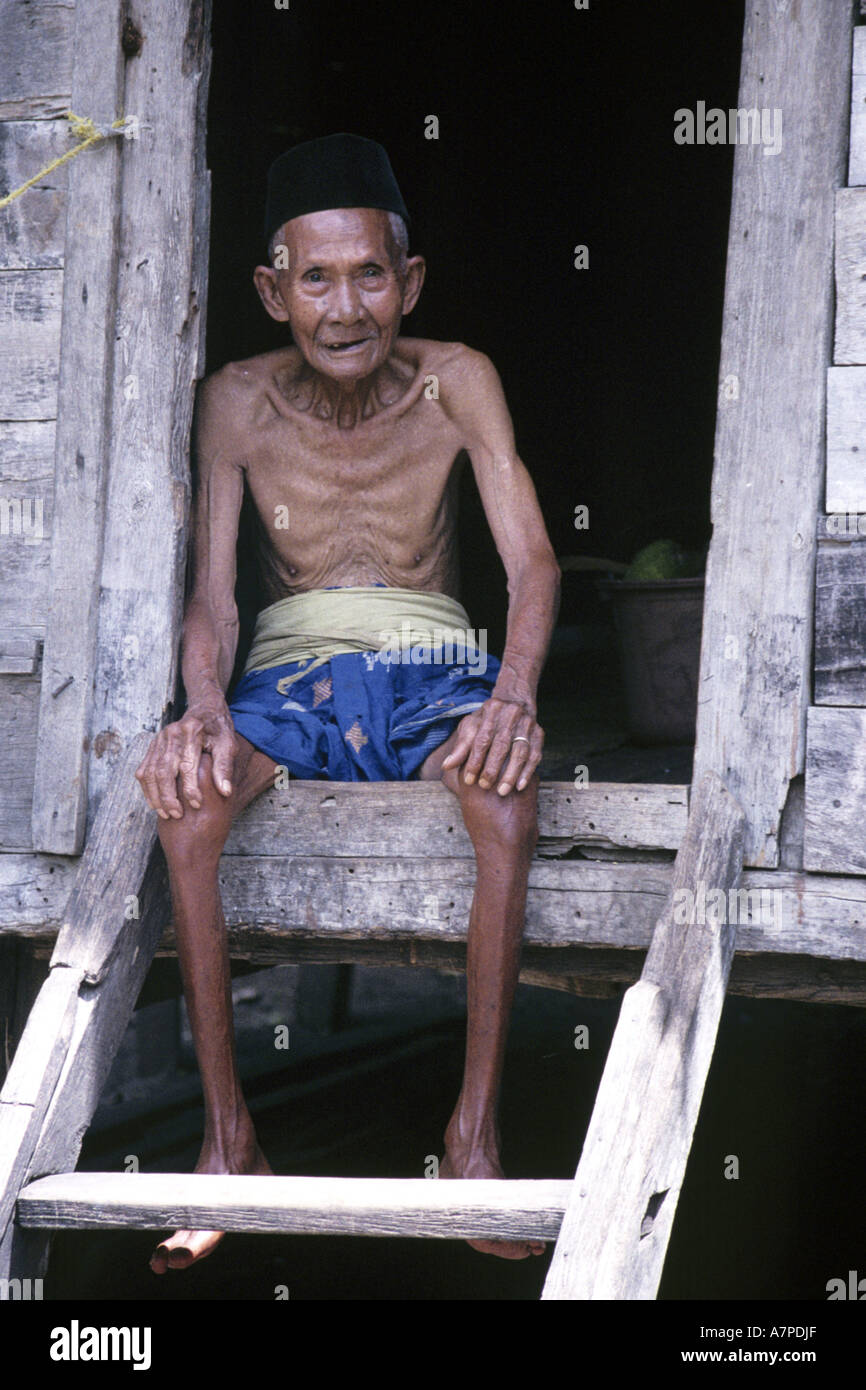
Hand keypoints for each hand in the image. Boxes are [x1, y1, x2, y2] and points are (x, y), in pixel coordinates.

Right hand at [134, 703, 237, 818]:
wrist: (205, 709)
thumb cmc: (218, 729)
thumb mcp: (228, 744)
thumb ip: (225, 767)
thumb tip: (225, 792)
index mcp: (191, 732)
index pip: (187, 765)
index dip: (190, 788)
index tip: (197, 805)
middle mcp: (171, 734)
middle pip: (163, 770)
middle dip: (168, 797)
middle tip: (177, 815)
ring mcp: (159, 739)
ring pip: (150, 772)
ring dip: (155, 796)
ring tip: (165, 814)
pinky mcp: (153, 746)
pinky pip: (144, 770)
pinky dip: (147, 789)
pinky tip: (155, 803)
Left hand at [441, 696, 542, 794]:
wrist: (514, 702)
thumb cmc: (488, 720)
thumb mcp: (472, 726)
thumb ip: (461, 747)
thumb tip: (447, 766)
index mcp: (492, 709)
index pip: (482, 738)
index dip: (474, 760)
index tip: (468, 780)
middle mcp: (512, 714)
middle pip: (502, 745)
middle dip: (492, 768)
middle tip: (484, 787)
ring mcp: (528, 723)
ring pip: (521, 751)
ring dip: (511, 774)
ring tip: (502, 791)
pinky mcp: (539, 734)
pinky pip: (535, 755)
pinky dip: (527, 772)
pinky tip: (520, 786)